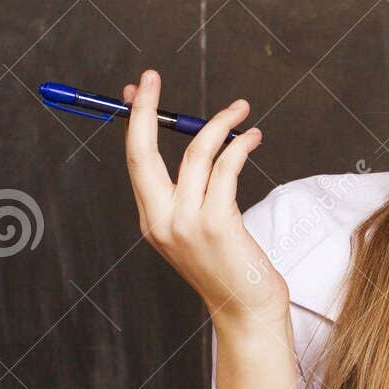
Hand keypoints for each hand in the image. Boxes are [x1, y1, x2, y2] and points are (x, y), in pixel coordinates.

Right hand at [123, 68, 289, 328]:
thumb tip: (196, 145)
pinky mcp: (216, 224)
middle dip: (145, 110)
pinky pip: (225, 168)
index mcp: (152, 221)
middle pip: (142, 153)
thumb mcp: (200, 231)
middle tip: (151, 76)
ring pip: (195, 154)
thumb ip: (191, 194)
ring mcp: (186, 224)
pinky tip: (253, 137)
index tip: (139, 91)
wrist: (246, 312)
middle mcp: (161, 222)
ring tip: (241, 109)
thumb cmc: (231, 269)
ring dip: (219, 123)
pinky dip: (240, 145)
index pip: (135, 162)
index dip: (135, 122)